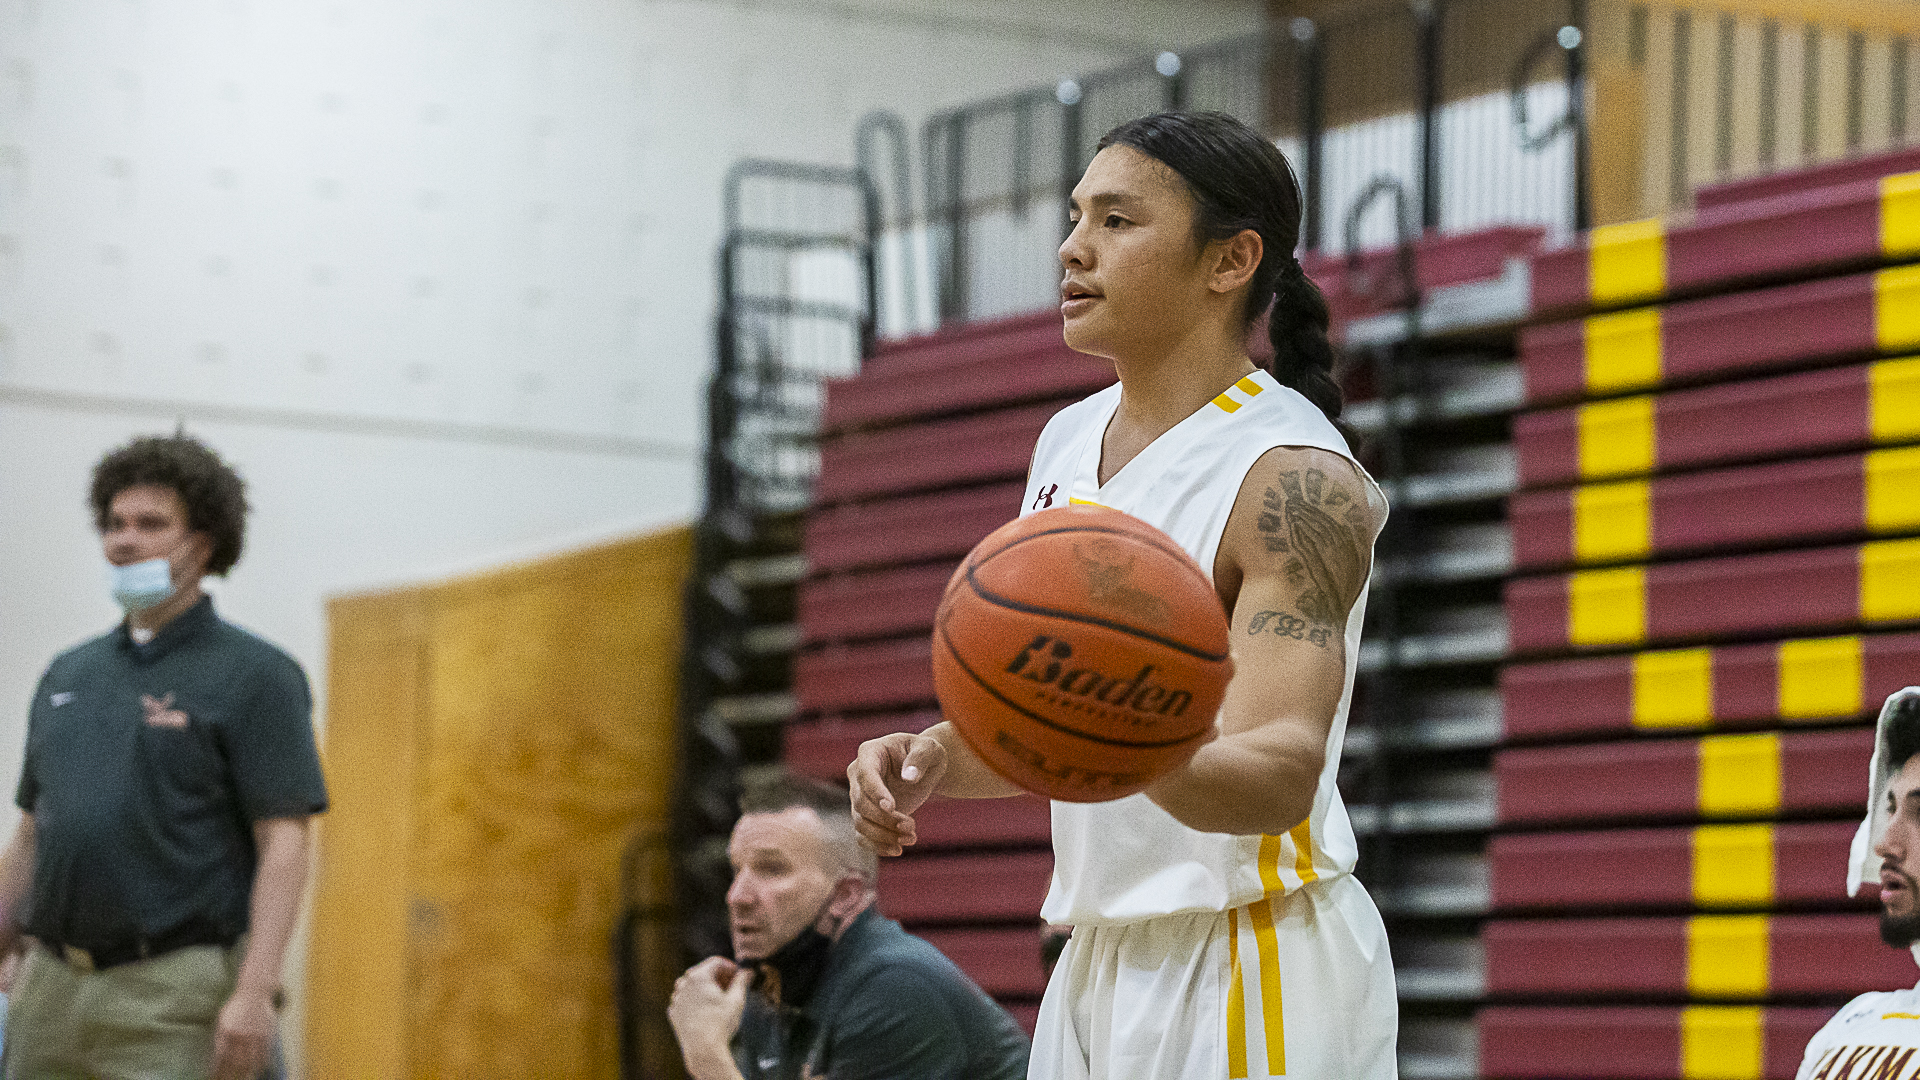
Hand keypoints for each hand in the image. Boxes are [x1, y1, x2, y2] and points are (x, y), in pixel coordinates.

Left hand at [211, 986, 274, 1079]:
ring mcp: (255, 1034)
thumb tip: (217, 1058)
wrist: (255, 992)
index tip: (214, 1079)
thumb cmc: (236, 1006)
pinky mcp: (267, 1033)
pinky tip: (258, 1070)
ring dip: (246, 1072)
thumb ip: (220, 1038)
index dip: (218, 1071)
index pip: (221, 1058)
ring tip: (243, 1079)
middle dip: (231, 1075)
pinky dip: (261, 1063)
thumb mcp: (223, 1020)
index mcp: (227, 1031)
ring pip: (251, 1059)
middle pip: (235, 1062)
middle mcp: (241, 1034)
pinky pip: (264, 1052)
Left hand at [669, 956, 750, 1077]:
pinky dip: (695, 1000)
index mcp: (699, 976)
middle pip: (703, 972)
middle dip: (718, 976)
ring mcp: (677, 998)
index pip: (716, 962)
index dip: (730, 967)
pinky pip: (685, 1000)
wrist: (702, 1049)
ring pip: (692, 985)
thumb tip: (748, 971)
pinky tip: (706, 1010)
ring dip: (706, 988)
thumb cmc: (720, 1023)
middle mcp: (684, 984)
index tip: (739, 976)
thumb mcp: (737, 1000)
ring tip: (719, 998)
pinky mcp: (674, 1012)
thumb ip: (742, 981)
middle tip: (731, 986)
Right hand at [848, 732, 947, 855]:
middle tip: (912, 826)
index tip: (892, 807)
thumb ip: (920, 758)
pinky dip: (877, 846)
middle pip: (861, 803)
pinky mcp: (867, 816)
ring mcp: (860, 797)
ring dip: (884, 836)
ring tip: (911, 838)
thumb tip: (908, 777)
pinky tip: (897, 850)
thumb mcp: (930, 748)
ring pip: (861, 822)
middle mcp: (858, 775)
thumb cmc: (926, 753)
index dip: (876, 793)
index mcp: (870, 753)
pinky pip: (863, 835)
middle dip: (885, 819)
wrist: (925, 768)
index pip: (866, 775)